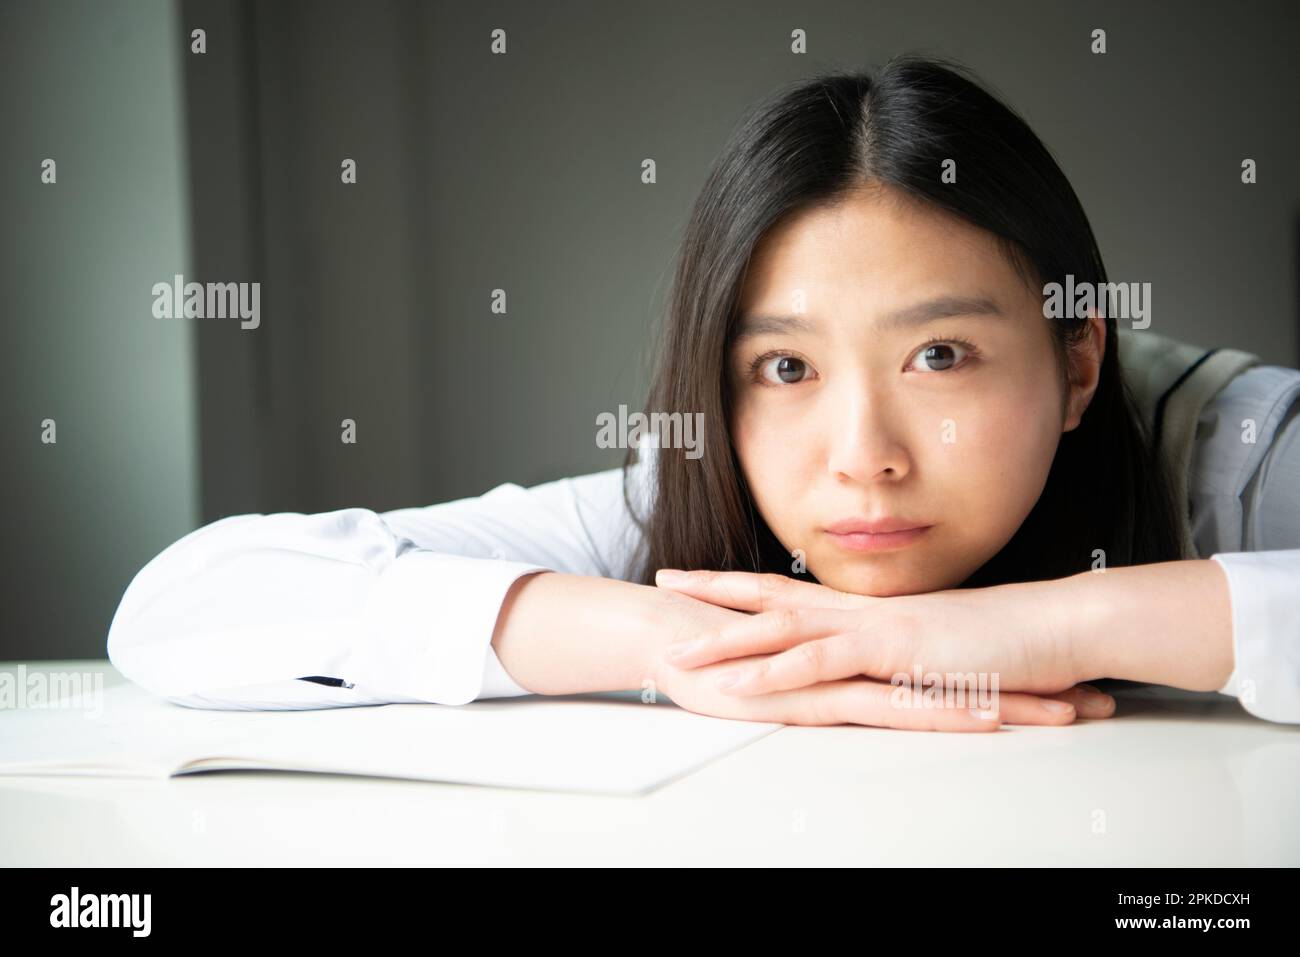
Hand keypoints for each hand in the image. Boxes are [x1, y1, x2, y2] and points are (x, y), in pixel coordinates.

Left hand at [654, 569, 1115, 719]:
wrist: (1054, 625)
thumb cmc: (1005, 637)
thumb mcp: (940, 644)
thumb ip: (902, 648)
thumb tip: (878, 655)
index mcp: (869, 609)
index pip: (793, 589)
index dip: (745, 583)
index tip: (703, 577)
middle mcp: (862, 611)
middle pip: (771, 595)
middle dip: (713, 590)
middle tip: (664, 582)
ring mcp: (873, 629)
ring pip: (782, 628)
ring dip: (726, 638)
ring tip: (676, 648)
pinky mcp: (892, 654)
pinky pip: (822, 663)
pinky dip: (777, 673)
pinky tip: (740, 684)